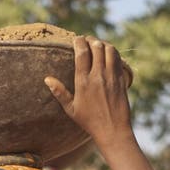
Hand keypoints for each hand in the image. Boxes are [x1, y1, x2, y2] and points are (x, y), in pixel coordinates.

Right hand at [45, 36, 132, 150]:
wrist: (113, 130)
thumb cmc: (89, 122)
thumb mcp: (71, 109)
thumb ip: (59, 92)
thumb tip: (47, 79)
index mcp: (83, 82)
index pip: (82, 53)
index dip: (79, 41)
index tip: (76, 39)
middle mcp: (98, 76)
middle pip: (96, 47)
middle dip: (90, 40)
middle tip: (87, 41)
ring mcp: (111, 77)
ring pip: (109, 49)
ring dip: (103, 43)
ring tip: (97, 45)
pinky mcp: (122, 79)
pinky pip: (118, 59)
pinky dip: (113, 52)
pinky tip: (108, 54)